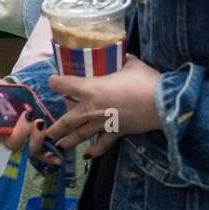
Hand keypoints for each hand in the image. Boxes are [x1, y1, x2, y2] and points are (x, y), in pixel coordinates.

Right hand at [0, 67, 43, 155]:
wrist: (13, 97)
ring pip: (28, 149)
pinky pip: (42, 153)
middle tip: (28, 116)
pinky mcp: (36, 139)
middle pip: (12, 144)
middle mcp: (7, 135)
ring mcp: (23, 139)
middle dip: (20, 133)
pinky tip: (56, 158)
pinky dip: (48, 156)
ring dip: (36, 139)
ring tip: (40, 124)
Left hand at [44, 56, 163, 156]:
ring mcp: (103, 123)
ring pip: (80, 134)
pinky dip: (95, 150)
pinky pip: (103, 144)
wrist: (164, 105)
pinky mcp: (117, 132)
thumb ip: (124, 60)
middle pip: (67, 120)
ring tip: (58, 146)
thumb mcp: (132, 64)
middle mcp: (91, 108)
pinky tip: (88, 155)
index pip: (64, 85)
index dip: (56, 82)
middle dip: (55, 127)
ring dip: (68, 141)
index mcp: (91, 89)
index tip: (52, 82)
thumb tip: (123, 54)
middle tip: (44, 131)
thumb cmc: (146, 81)